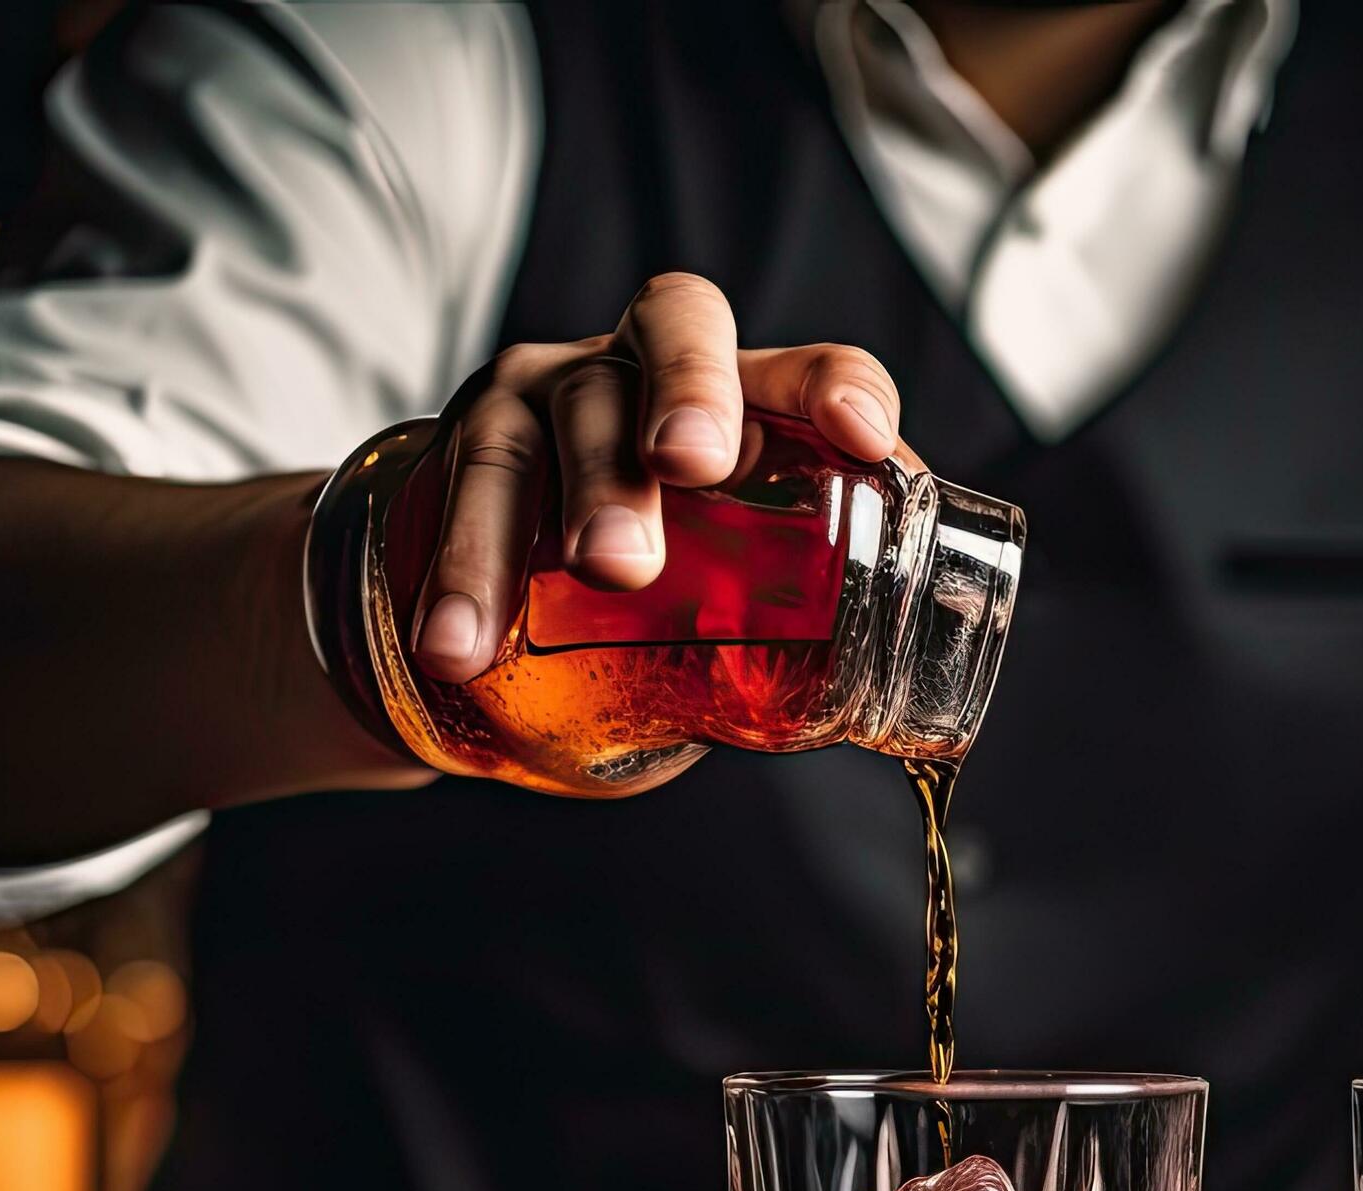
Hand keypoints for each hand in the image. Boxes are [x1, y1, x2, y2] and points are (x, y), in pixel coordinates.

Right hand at [410, 272, 917, 681]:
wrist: (508, 572)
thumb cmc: (662, 568)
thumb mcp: (736, 576)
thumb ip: (806, 602)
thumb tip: (903, 686)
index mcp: (741, 397)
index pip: (801, 367)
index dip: (833, 385)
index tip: (860, 435)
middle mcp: (647, 366)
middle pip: (672, 333)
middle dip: (689, 395)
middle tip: (694, 466)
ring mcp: (553, 391)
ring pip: (570, 410)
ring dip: (587, 489)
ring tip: (605, 570)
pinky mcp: (473, 437)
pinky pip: (466, 492)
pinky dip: (464, 572)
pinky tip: (459, 643)